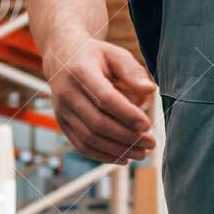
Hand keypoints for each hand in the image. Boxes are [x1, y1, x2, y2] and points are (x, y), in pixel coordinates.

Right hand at [43, 36, 157, 163]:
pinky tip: (124, 158)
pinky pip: (81, 145)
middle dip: (126, 137)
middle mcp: (67, 93)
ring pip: (89, 138)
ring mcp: (62, 111)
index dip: (126, 114)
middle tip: (151, 143)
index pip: (104, 98)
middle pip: (97, 123)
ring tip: (142, 153)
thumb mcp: (115, 54)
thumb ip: (133, 71)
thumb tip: (150, 90)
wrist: (62, 58)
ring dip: (117, 150)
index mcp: (81, 72)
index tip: (148, 124)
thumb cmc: (96, 56)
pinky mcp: (62, 124)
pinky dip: (103, 155)